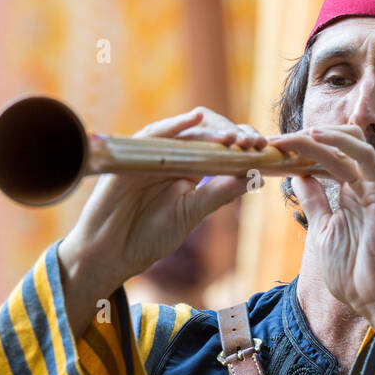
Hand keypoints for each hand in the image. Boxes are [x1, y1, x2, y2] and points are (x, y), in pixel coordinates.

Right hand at [58, 107, 267, 336]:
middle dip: (233, 134)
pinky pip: (154, 134)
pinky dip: (175, 125)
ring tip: (234, 138)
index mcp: (189, 172)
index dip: (242, 146)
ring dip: (212, 130)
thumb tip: (253, 176)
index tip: (264, 151)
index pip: (220, 149)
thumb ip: (218, 193)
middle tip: (253, 143)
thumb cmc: (147, 238)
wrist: (111, 254)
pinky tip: (195, 121)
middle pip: (207, 134)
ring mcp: (153, 155)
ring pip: (185, 130)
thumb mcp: (191, 215)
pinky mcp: (132, 156)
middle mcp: (173, 158)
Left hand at [266, 124, 374, 329]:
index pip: (327, 157)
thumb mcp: (323, 231)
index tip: (270, 149)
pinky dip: (341, 143)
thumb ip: (315, 202)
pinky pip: (365, 158)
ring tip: (287, 138)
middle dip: (304, 138)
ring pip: (349, 143)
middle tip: (273, 142)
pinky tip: (316, 137)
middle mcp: (365, 184)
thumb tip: (299, 177)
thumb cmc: (353, 272)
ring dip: (316, 136)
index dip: (300, 149)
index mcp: (351, 193)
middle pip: (338, 143)